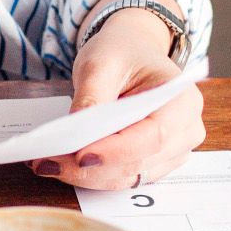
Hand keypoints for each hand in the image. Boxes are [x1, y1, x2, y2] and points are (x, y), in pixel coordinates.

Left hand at [32, 10, 205, 189]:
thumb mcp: (102, 62)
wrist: (133, 52)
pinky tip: (61, 165)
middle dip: (89, 167)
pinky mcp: (153, 164)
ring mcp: (172, 153)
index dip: (115, 151)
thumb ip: (92, 95)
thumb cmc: (124, 52)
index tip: (78, 155)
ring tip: (46, 163)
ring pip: (126, 177)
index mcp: (182, 102)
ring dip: (85, 176)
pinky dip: (90, 175)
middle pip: (138, 162)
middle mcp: (185, 132)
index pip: (152, 136)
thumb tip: (76, 129)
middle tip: (45, 161)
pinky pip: (121, 178)